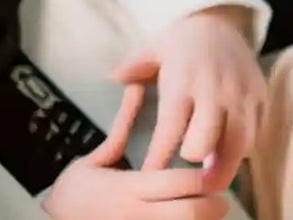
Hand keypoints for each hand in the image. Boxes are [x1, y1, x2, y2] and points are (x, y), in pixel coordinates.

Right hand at [44, 84, 228, 219]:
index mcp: (128, 187)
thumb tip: (137, 86)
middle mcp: (138, 213)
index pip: (179, 183)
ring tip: (207, 206)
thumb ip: (122, 126)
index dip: (203, 178)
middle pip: (191, 212)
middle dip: (212, 204)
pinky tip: (189, 217)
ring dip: (202, 218)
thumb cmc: (74, 189)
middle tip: (218, 192)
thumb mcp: (96, 157)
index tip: (211, 169)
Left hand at [113, 6, 266, 191]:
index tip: (150, 175)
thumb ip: (132, 68)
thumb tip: (112, 78)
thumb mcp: (151, 48)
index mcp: (181, 80)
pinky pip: (255, 133)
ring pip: (238, 141)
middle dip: (195, 162)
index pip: (171, 126)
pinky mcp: (260, 97)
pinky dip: (243, 150)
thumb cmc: (179, 42)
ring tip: (210, 183)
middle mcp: (213, 89)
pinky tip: (229, 160)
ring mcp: (240, 94)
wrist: (220, 22)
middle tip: (184, 179)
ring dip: (225, 165)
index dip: (161, 155)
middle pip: (207, 138)